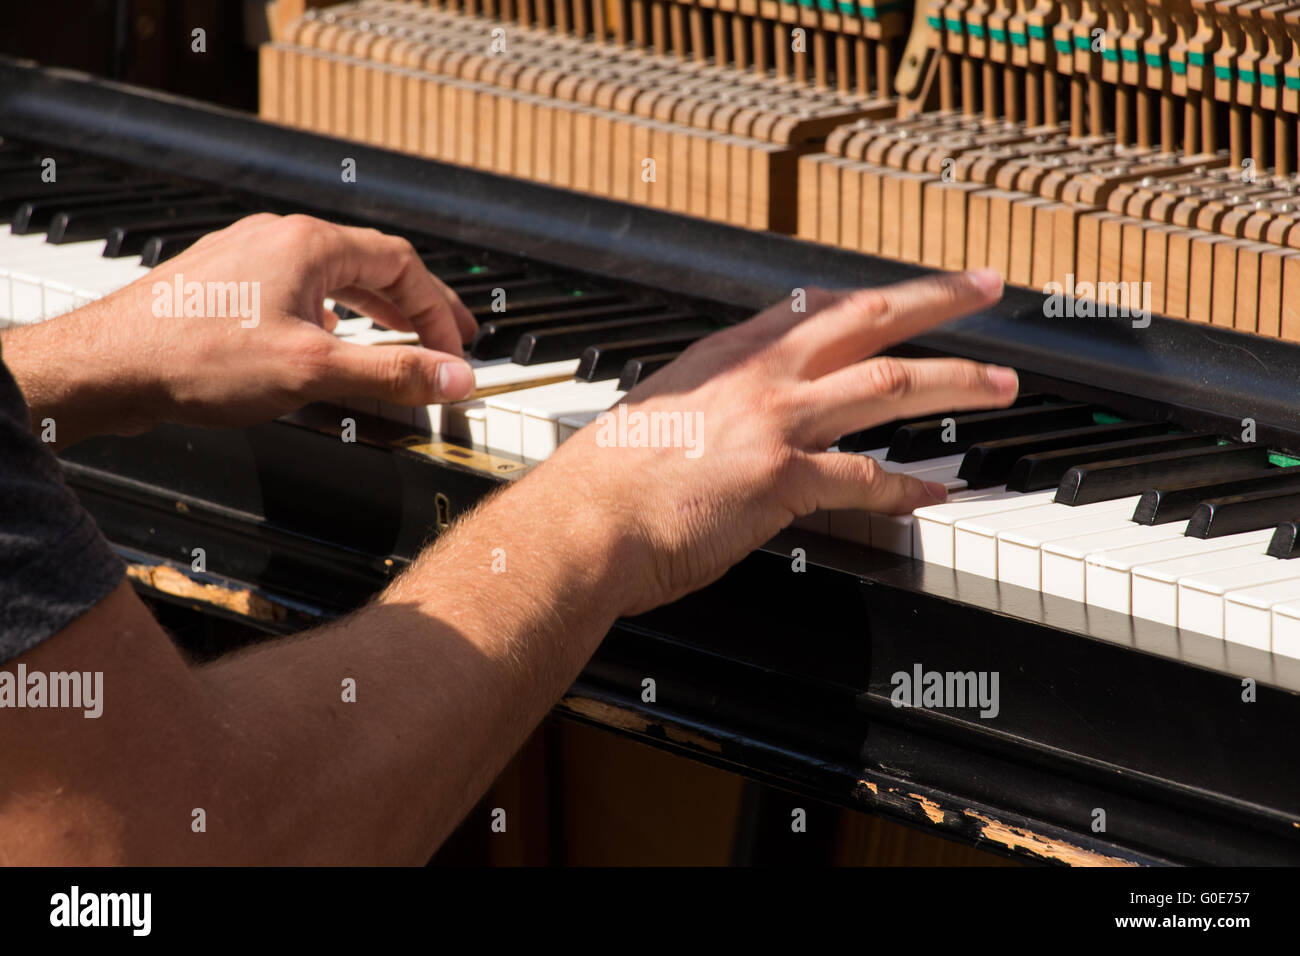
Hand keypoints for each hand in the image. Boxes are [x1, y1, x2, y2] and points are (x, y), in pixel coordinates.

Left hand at [3, 214, 477, 441]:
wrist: (108, 366)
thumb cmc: (194, 357)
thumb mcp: (312, 370)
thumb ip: (392, 373)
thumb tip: (453, 376)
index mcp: (308, 243)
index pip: (403, 264)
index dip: (440, 310)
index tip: (455, 351)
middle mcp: (279, 239)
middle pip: (371, 264)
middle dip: (415, 306)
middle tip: (445, 338)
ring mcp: (248, 258)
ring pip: (333, 276)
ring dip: (374, 309)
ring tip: (400, 339)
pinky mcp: (225, 284)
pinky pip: (298, 289)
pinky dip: (331, 313)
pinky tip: (327, 342)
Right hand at [532, 269, 1017, 614]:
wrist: (583, 524)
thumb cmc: (606, 482)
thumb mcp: (659, 417)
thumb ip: (708, 409)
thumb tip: (728, 424)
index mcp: (725, 357)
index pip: (814, 309)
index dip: (870, 297)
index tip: (904, 290)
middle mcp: (758, 377)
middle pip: (869, 320)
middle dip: (938, 299)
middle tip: (986, 286)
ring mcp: (774, 422)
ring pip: (889, 385)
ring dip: (955, 382)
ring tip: (1002, 384)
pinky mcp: (782, 477)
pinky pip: (865, 479)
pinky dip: (906, 489)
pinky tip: (933, 495)